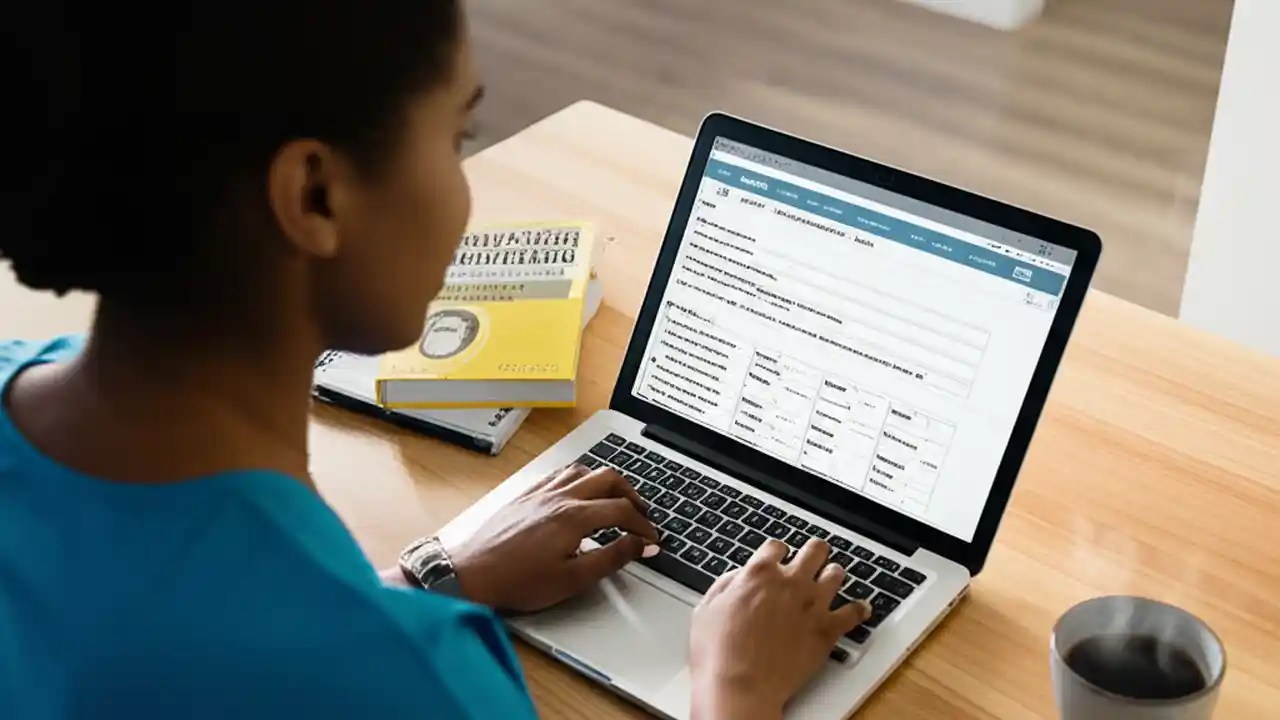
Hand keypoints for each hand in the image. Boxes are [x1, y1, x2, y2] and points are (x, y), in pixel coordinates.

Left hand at [447, 464, 659, 611]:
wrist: (470, 574)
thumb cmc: (516, 580)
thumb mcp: (572, 579)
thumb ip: (611, 558)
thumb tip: (639, 546)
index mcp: (574, 517)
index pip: (622, 511)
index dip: (643, 525)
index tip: (651, 539)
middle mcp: (559, 497)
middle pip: (608, 479)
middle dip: (631, 495)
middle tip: (641, 514)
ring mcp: (540, 493)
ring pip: (583, 470)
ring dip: (605, 482)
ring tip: (614, 499)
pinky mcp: (525, 495)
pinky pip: (559, 473)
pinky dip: (578, 478)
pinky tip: (578, 490)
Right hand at [689, 538, 871, 719]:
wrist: (740, 686)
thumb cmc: (719, 653)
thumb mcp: (707, 608)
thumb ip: (727, 584)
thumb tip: (739, 577)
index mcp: (759, 573)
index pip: (776, 546)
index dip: (777, 552)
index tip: (778, 558)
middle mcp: (790, 583)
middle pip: (814, 550)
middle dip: (813, 552)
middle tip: (812, 558)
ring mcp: (812, 605)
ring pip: (836, 574)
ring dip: (832, 575)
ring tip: (831, 579)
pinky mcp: (827, 630)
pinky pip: (854, 612)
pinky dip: (858, 610)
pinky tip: (860, 609)